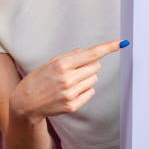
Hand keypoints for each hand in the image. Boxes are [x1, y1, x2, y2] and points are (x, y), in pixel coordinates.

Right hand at [9, 38, 126, 121]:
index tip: (122, 43)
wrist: (26, 103)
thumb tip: (92, 54)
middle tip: (74, 70)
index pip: (91, 54)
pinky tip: (70, 92)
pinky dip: (84, 90)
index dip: (108, 48)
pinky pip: (90, 92)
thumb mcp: (51, 62)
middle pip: (96, 66)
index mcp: (62, 64)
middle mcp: (67, 78)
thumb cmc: (39, 79)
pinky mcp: (73, 105)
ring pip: (94, 79)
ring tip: (69, 82)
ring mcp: (71, 93)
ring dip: (86, 78)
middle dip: (89, 65)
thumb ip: (72, 56)